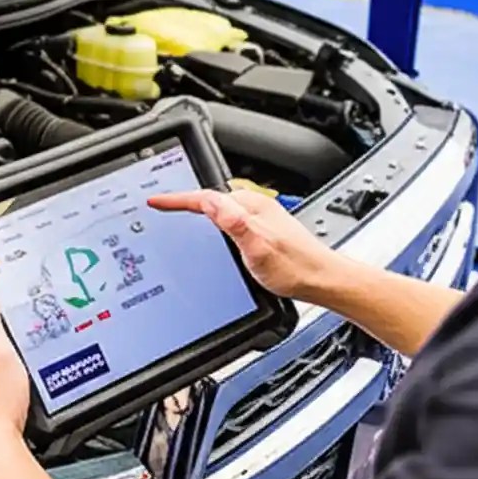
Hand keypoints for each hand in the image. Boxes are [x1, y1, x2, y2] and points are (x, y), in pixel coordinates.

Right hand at [148, 187, 339, 301]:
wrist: (321, 280)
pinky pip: (228, 221)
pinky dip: (212, 224)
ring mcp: (258, 218)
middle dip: (184, 202)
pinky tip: (211, 234)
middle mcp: (253, 208)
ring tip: (178, 215)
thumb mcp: (258, 248)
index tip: (156, 201)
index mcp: (249, 207)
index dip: (176, 200)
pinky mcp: (261, 230)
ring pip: (220, 211)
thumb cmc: (294, 268)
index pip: (205, 198)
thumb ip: (234, 223)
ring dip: (198, 213)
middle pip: (210, 201)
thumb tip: (211, 202)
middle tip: (161, 205)